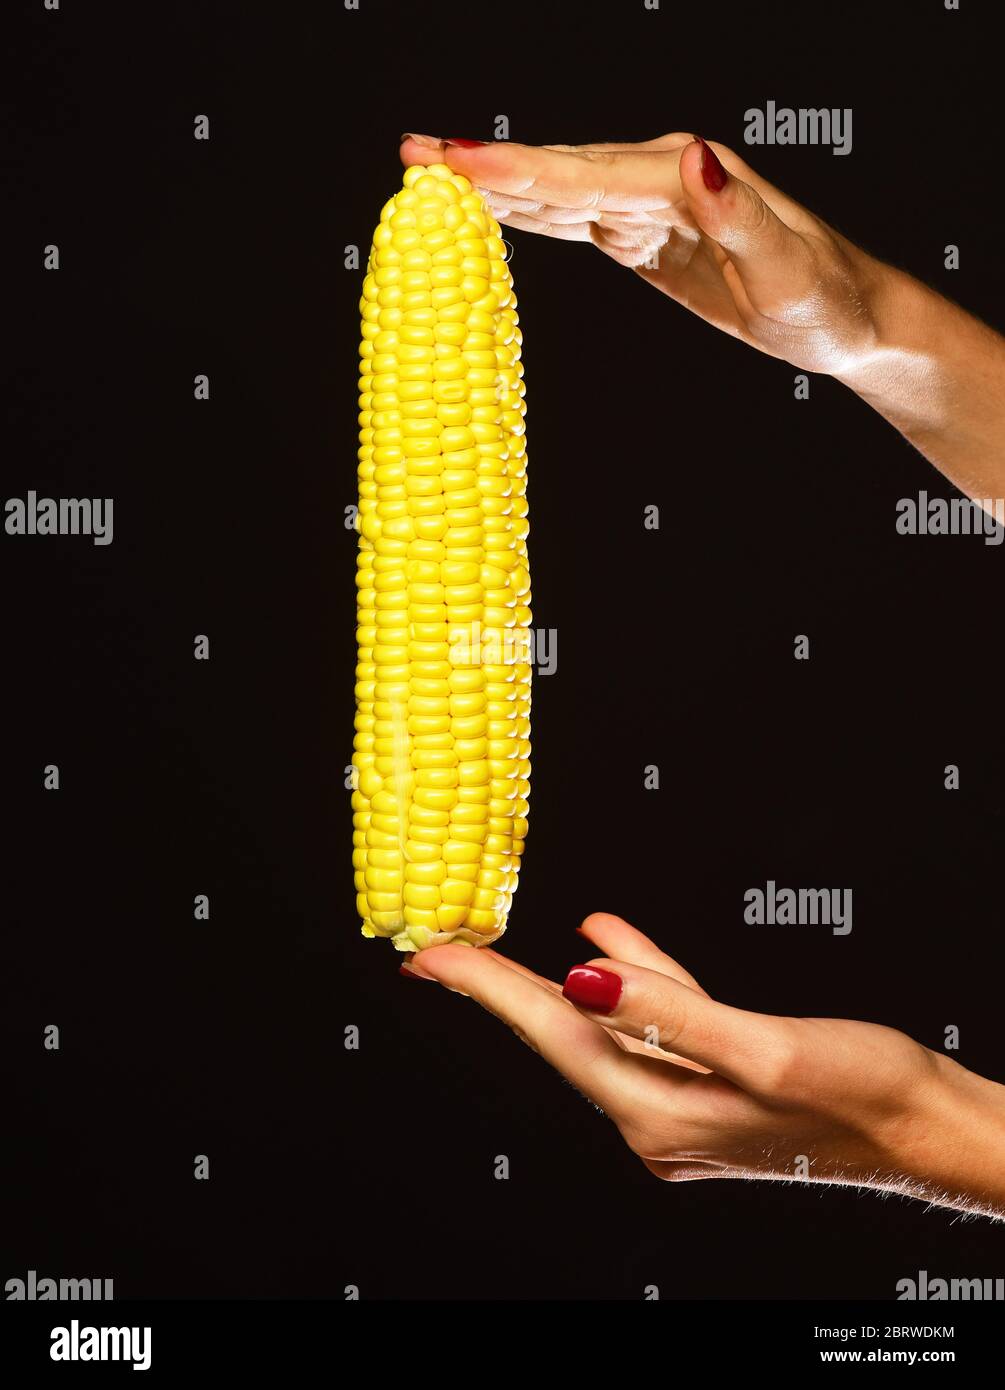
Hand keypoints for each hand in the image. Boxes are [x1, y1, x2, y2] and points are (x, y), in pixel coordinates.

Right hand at [401, 132, 882, 375]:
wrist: (844, 318)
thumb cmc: (824, 296)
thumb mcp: (785, 267)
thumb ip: (735, 215)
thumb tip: (694, 160)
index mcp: (686, 178)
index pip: (584, 172)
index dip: (514, 168)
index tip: (453, 160)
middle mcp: (662, 179)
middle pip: (556, 171)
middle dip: (483, 165)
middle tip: (413, 152)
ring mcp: (649, 206)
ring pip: (558, 193)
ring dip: (496, 185)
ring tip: (431, 172)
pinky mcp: (645, 238)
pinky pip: (575, 224)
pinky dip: (529, 216)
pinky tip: (494, 212)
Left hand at [403, 913, 1004, 1218]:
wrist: (927, 1129)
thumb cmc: (863, 1097)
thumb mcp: (764, 1049)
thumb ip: (668, 1013)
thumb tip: (583, 977)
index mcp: (659, 1113)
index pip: (553, 1034)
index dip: (487, 988)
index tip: (432, 955)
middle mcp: (658, 1118)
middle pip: (563, 1034)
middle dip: (500, 988)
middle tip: (439, 948)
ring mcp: (683, 1105)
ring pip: (606, 1027)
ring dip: (562, 980)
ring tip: (500, 945)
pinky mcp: (711, 1087)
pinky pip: (654, 1026)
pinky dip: (634, 982)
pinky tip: (610, 940)